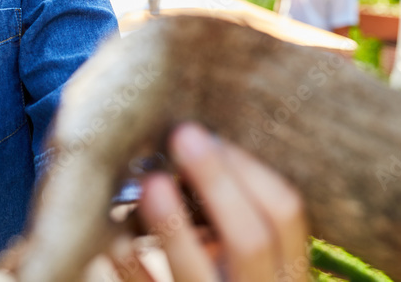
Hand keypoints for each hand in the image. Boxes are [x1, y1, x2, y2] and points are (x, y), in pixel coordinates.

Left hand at [116, 123, 308, 281]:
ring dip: (171, 225)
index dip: (249, 169)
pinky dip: (132, 265)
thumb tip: (191, 146)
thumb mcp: (243, 264)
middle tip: (182, 134)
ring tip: (149, 182)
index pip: (285, 214)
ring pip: (198, 275)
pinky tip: (115, 236)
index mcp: (285, 275)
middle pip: (251, 240)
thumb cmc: (224, 281)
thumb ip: (226, 221)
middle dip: (216, 182)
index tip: (211, 133)